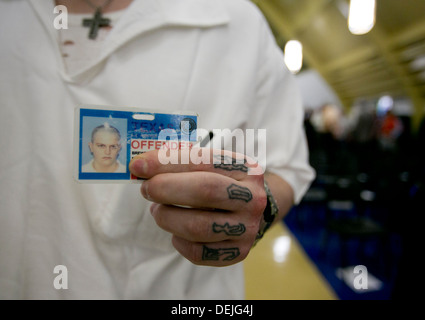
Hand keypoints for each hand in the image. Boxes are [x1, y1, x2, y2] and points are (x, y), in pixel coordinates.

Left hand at [129, 148, 266, 265]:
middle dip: (166, 189)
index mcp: (246, 168)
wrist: (251, 209)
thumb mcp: (210, 165)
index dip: (168, 162)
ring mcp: (247, 227)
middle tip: (146, 189)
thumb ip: (180, 162)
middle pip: (205, 191)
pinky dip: (179, 242)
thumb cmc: (221, 182)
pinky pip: (199, 253)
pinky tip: (176, 232)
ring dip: (167, 218)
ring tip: (158, 211)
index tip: (138, 167)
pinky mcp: (238, 251)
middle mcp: (252, 198)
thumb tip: (140, 167)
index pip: (203, 161)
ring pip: (197, 227)